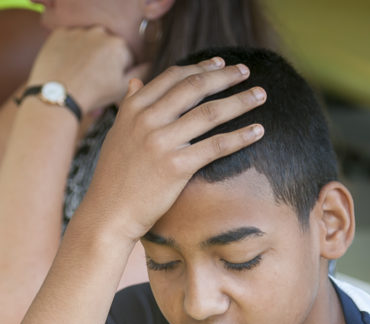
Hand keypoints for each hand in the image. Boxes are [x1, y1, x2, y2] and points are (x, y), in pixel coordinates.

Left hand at [27, 26, 137, 113]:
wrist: (58, 95)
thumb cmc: (91, 94)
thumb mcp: (122, 89)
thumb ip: (141, 73)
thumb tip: (150, 63)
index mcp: (118, 45)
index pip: (123, 56)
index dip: (117, 72)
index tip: (107, 83)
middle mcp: (100, 32)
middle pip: (105, 47)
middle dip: (102, 61)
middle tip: (92, 80)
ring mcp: (79, 31)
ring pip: (86, 43)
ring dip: (85, 55)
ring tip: (79, 74)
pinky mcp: (59, 33)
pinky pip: (67, 40)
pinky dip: (67, 51)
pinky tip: (67, 66)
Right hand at [75, 58, 265, 242]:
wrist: (109, 213)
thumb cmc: (114, 177)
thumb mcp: (117, 134)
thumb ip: (129, 106)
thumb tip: (135, 81)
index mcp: (133, 109)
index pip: (173, 77)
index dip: (200, 67)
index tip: (220, 63)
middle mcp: (147, 120)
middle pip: (194, 88)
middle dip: (225, 76)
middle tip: (246, 71)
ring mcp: (161, 142)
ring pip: (210, 113)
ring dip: (240, 101)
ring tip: (260, 95)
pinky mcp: (176, 166)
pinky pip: (216, 146)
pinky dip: (241, 136)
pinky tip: (258, 130)